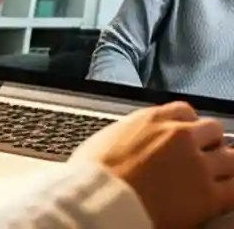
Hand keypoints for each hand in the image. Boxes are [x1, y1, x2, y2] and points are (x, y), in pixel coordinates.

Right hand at [71, 101, 233, 228]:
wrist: (99, 200)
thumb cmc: (91, 176)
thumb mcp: (103, 140)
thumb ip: (129, 134)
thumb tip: (130, 141)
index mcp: (150, 120)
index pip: (183, 111)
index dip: (186, 125)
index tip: (183, 135)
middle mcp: (179, 136)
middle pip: (213, 129)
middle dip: (209, 143)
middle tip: (201, 158)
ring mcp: (198, 165)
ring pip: (231, 157)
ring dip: (224, 166)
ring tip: (215, 178)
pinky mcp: (209, 195)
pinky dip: (230, 189)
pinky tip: (222, 195)